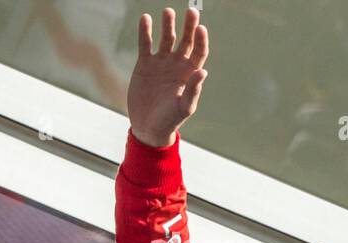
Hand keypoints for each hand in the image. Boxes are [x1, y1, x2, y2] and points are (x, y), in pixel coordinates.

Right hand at [127, 7, 208, 147]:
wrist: (149, 126)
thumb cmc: (170, 120)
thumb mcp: (184, 107)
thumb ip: (193, 90)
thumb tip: (203, 71)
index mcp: (190, 74)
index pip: (199, 52)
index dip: (201, 40)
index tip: (201, 27)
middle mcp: (177, 65)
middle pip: (185, 41)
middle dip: (188, 26)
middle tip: (191, 11)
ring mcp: (161, 63)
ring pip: (166, 39)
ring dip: (168, 25)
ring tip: (168, 11)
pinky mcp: (144, 64)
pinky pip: (145, 44)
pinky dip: (145, 32)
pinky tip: (146, 19)